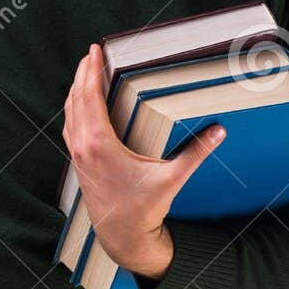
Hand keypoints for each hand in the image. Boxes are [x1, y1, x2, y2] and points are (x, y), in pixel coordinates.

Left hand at [61, 43, 226, 275]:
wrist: (122, 237)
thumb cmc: (144, 209)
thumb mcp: (171, 180)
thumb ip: (195, 153)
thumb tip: (219, 131)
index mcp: (100, 144)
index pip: (89, 97)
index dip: (90, 71)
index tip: (94, 51)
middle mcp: (83, 146)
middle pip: (76, 99)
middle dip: (83, 74)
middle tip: (91, 53)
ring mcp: (77, 155)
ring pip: (70, 112)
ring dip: (76, 90)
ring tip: (85, 72)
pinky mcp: (78, 163)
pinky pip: (70, 127)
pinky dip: (74, 109)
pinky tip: (81, 104)